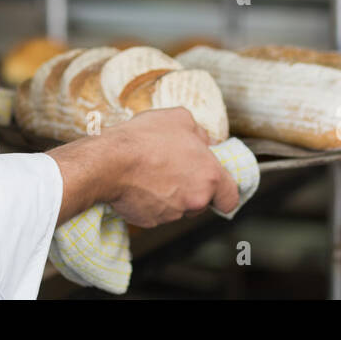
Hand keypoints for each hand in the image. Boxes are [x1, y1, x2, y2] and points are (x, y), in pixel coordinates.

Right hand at [103, 108, 239, 227]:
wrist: (111, 161)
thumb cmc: (145, 138)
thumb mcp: (179, 118)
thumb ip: (199, 132)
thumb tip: (205, 142)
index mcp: (209, 175)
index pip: (230, 196)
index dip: (223, 192)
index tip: (215, 188)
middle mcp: (196, 198)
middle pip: (201, 201)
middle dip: (191, 189)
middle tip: (172, 170)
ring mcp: (173, 213)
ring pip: (178, 207)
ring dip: (169, 194)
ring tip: (151, 173)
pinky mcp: (152, 221)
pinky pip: (156, 212)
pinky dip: (149, 201)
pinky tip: (138, 184)